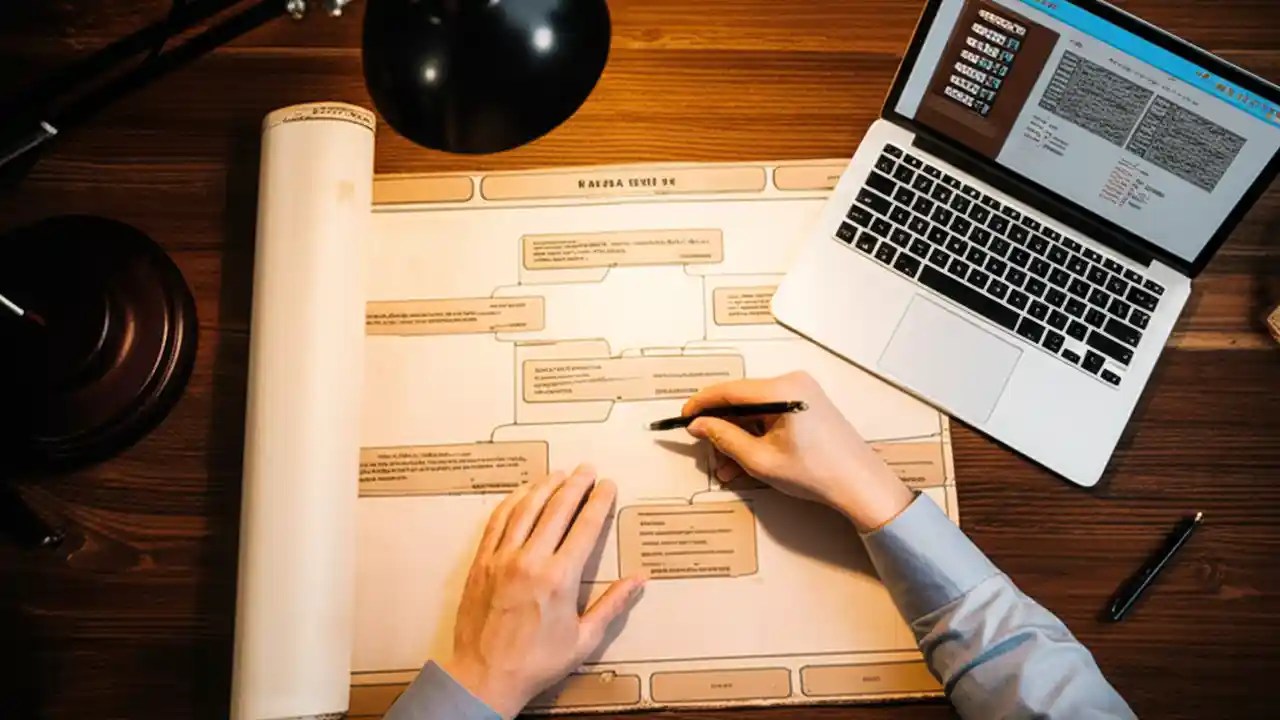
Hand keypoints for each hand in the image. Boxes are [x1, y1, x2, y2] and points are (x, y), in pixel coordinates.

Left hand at [441, 466, 645, 717]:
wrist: (485, 676)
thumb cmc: (535, 662)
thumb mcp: (584, 639)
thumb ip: (612, 604)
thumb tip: (638, 580)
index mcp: (560, 578)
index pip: (586, 526)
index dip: (599, 501)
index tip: (607, 486)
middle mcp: (531, 561)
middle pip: (557, 509)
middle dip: (576, 485)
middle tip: (587, 470)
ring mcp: (502, 559)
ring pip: (526, 508)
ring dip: (545, 486)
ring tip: (560, 473)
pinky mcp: (482, 563)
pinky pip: (498, 522)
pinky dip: (512, 502)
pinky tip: (523, 492)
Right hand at [683, 371, 913, 531]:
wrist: (860, 485)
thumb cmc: (820, 473)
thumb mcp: (761, 460)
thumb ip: (725, 438)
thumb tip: (701, 425)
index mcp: (783, 389)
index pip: (729, 390)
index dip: (702, 404)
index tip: (684, 417)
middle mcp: (793, 383)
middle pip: (741, 401)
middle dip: (721, 430)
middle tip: (707, 452)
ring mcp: (802, 393)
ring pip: (754, 413)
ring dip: (737, 439)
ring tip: (728, 469)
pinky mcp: (807, 406)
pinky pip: (770, 416)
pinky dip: (755, 437)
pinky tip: (745, 462)